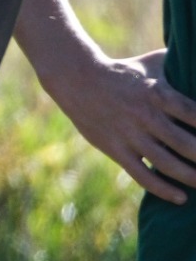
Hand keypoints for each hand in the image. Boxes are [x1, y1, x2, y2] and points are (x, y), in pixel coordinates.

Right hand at [43, 49, 195, 202]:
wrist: (77, 79)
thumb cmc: (124, 70)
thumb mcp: (153, 62)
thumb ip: (180, 65)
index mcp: (159, 93)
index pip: (195, 115)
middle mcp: (146, 116)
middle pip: (187, 144)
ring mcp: (130, 135)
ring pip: (167, 164)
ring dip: (191, 177)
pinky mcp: (116, 149)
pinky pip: (141, 174)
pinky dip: (162, 189)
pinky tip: (181, 198)